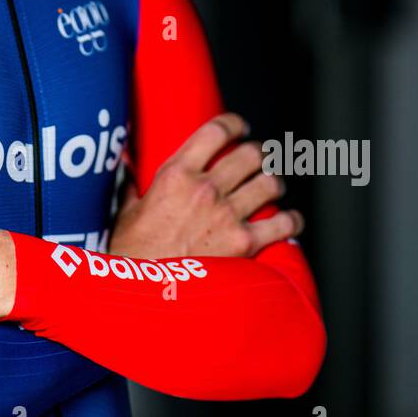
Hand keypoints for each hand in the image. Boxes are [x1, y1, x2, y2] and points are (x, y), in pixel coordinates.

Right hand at [108, 111, 303, 259]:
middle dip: (261, 153)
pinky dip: (292, 220)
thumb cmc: (133, 253)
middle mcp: (205, 189)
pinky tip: (291, 220)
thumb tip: (125, 164)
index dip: (235, 124)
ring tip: (274, 185)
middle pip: (250, 154)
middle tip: (261, 159)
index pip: (215, 131)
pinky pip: (283, 223)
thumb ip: (132, 183)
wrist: (146, 292)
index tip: (241, 128)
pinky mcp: (244, 243)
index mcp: (176, 174)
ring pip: (270, 182)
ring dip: (276, 182)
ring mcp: (227, 215)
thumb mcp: (127, 210)